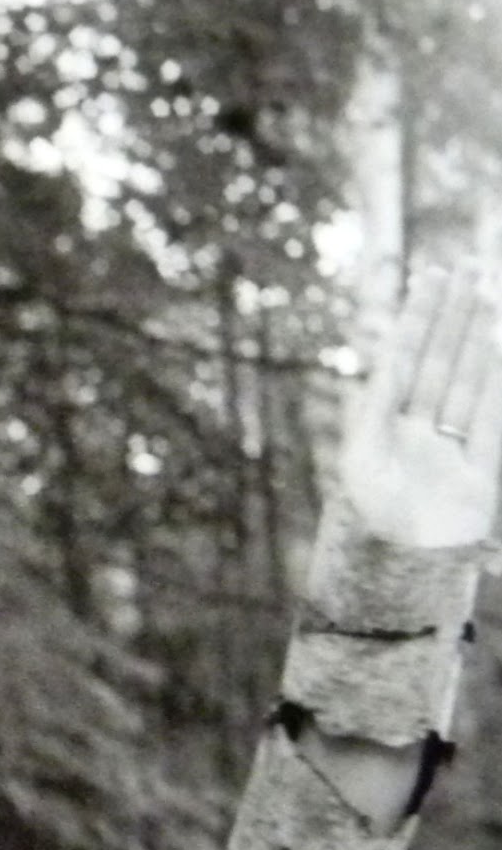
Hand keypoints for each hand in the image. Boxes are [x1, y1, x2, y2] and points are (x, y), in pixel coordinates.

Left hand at [340, 262, 501, 546]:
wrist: (396, 579)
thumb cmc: (368, 522)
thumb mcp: (361, 461)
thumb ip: (374, 411)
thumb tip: (385, 361)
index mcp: (379, 428)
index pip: (402, 359)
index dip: (417, 319)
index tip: (430, 277)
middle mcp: (413, 435)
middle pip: (436, 362)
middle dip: (449, 317)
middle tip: (463, 269)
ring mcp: (447, 452)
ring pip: (464, 383)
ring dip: (475, 341)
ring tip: (484, 298)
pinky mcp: (477, 477)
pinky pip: (491, 421)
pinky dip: (497, 386)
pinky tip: (500, 350)